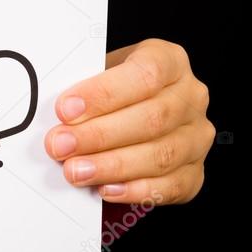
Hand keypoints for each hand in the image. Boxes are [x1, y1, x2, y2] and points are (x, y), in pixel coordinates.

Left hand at [44, 39, 213, 204]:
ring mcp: (197, 136)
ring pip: (161, 155)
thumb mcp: (97, 75)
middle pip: (152, 118)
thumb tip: (55, 115)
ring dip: (112, 166)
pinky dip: (136, 190)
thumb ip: (83, 90)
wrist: (131, 110)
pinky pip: (172, 186)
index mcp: (170, 61)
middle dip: (99, 135)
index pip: (145, 74)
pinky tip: (106, 189)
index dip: (103, 93)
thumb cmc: (111, 91)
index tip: (65, 109)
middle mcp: (191, 97)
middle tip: (60, 145)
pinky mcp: (196, 171)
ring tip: (75, 170)